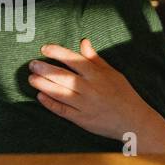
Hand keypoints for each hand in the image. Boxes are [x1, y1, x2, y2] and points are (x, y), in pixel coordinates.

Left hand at [28, 39, 164, 145]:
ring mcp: (85, 106)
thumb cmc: (124, 94)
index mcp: (98, 75)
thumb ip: (95, 59)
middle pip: (63, 77)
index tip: (44, 48)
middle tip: (32, 64)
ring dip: (43, 85)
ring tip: (31, 78)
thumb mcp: (113, 74)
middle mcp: (90, 89)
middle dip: (45, 69)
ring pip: (60, 93)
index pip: (74, 60)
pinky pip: (62, 111)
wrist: (133, 122)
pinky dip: (50, 103)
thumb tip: (83, 42)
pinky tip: (40, 96)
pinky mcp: (82, 120)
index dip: (58, 53)